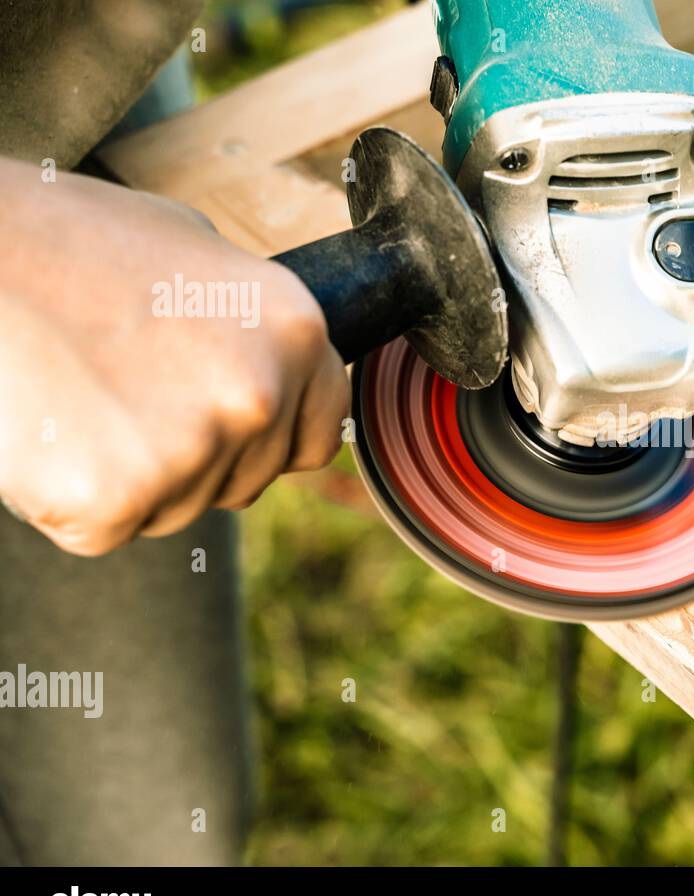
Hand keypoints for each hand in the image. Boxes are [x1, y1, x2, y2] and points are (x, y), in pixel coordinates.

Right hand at [0, 157, 349, 555]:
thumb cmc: (71, 241)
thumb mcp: (200, 255)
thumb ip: (253, 328)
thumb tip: (279, 370)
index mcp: (294, 333)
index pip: (316, 437)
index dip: (267, 438)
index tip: (218, 420)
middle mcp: (259, 397)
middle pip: (246, 481)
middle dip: (194, 456)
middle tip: (120, 390)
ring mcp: (193, 451)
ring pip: (177, 508)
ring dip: (134, 476)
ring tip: (79, 395)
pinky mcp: (116, 499)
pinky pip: (107, 529)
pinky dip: (73, 499)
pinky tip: (48, 430)